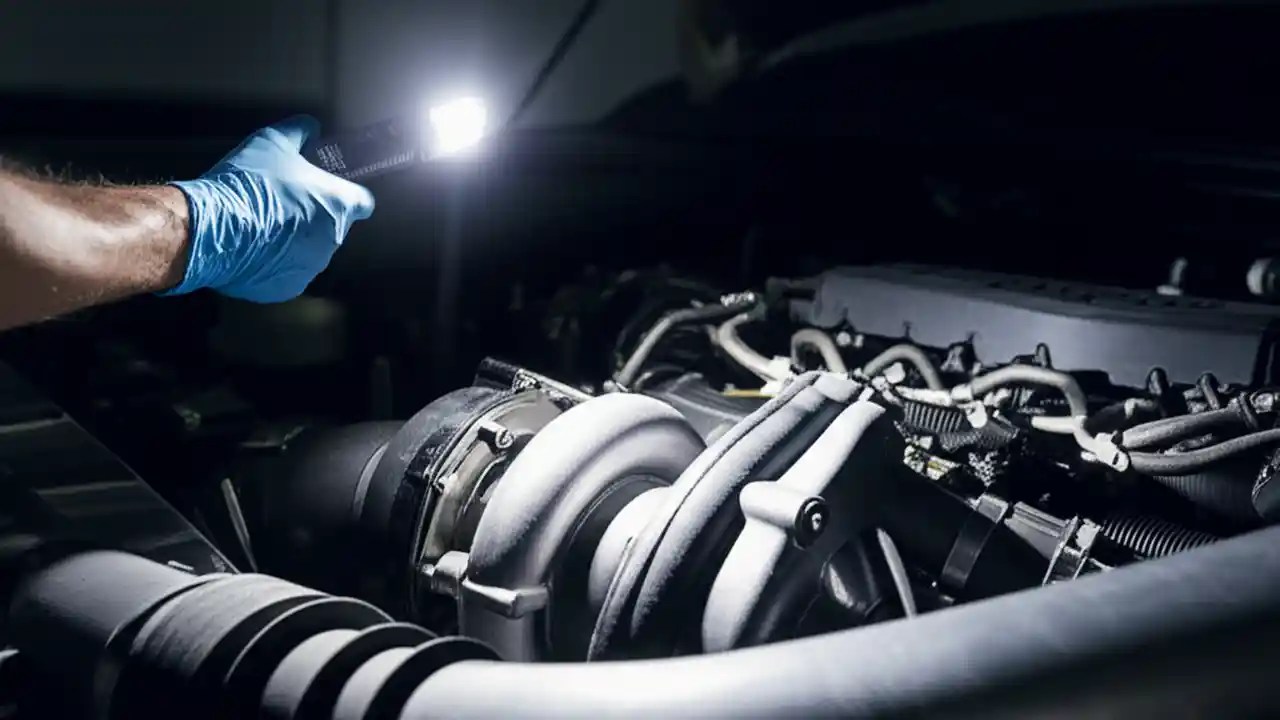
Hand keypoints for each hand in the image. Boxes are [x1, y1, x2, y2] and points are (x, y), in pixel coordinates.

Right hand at [164, 116, 374, 302]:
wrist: (211, 228)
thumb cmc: (247, 185)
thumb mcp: (273, 141)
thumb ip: (300, 132)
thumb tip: (311, 127)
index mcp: (338, 205)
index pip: (363, 201)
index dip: (348, 194)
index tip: (332, 190)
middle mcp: (332, 240)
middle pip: (331, 226)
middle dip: (312, 215)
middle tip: (281, 201)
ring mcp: (311, 267)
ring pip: (309, 250)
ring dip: (293, 239)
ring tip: (261, 223)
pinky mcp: (287, 288)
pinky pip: (286, 272)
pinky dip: (273, 261)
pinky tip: (251, 245)